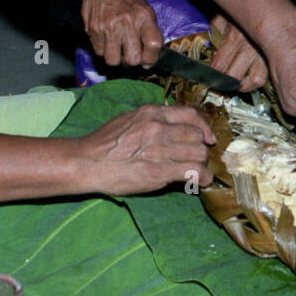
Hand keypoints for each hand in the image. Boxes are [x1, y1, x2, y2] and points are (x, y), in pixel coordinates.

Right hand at [78, 0, 162, 67]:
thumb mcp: (144, 8)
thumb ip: (149, 30)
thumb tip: (149, 58)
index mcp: (144, 16)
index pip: (154, 45)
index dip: (151, 58)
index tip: (147, 62)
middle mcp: (128, 21)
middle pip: (133, 59)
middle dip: (131, 62)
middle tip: (129, 56)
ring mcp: (109, 26)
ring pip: (113, 60)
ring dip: (115, 58)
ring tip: (116, 49)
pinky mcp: (94, 29)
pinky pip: (99, 52)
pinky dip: (102, 50)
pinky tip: (106, 39)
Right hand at [78, 104, 213, 194]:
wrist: (88, 163)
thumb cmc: (105, 143)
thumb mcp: (129, 119)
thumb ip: (152, 120)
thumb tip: (171, 126)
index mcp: (152, 113)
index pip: (190, 114)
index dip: (204, 126)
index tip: (207, 137)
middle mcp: (159, 127)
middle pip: (197, 135)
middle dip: (200, 148)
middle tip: (195, 158)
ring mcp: (161, 149)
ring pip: (199, 153)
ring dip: (202, 163)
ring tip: (197, 170)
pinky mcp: (160, 171)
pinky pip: (195, 172)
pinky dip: (204, 178)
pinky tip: (202, 181)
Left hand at [207, 14, 267, 91]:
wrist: (267, 2)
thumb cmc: (240, 10)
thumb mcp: (222, 17)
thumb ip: (214, 33)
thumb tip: (211, 52)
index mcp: (236, 38)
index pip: (219, 65)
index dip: (211, 74)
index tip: (207, 77)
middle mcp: (251, 48)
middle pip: (235, 76)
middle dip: (224, 82)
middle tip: (219, 82)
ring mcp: (265, 53)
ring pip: (256, 80)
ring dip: (244, 86)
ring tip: (236, 83)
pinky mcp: (274, 56)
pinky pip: (268, 76)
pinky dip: (257, 81)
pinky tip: (249, 79)